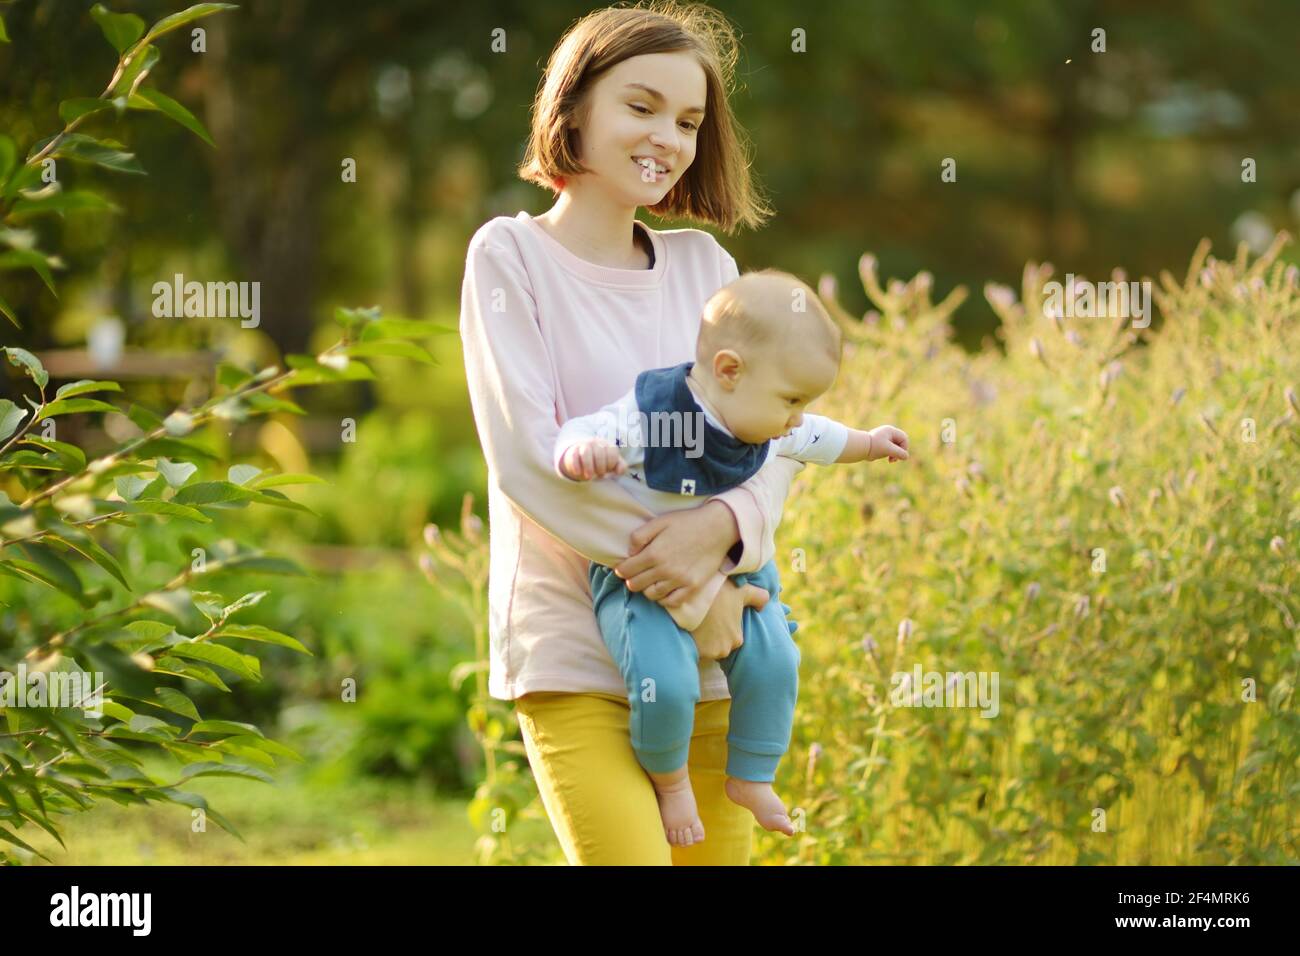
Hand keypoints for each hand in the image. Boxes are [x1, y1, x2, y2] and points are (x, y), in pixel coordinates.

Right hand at [559, 438, 626, 480]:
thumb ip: (621, 466)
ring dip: (588, 466)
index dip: (611, 464)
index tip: (608, 470)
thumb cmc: (601, 462)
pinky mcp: (573, 450)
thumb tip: (619, 471)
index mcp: (607, 444)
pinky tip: (578, 473)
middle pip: (599, 453)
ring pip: (586, 453)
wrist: (581, 456)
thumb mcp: (612, 463)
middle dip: (600, 467)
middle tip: (599, 474)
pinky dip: (576, 466)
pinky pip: (573, 456)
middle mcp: (596, 442)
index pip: (612, 452)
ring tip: (589, 477)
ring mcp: (583, 445)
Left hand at [615, 500, 736, 605]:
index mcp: (653, 553)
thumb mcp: (659, 522)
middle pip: (636, 585)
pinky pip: (671, 602)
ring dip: (645, 589)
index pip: (626, 570)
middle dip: (631, 580)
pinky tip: (663, 590)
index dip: (621, 570)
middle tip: (633, 576)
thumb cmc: (687, 522)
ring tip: (648, 582)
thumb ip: (639, 536)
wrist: (717, 528)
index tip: (622, 569)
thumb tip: (629, 553)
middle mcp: (664, 570)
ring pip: (651, 595)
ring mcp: (679, 581)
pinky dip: (663, 599)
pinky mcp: (692, 587)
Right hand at [690, 577, 770, 660]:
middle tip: (704, 616)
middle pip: (718, 643)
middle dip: (713, 633)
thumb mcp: (741, 590)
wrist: (688, 597)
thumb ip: (758, 597)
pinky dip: (691, 640)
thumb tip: (764, 604)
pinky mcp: (694, 652)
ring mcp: (708, 652)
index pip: (730, 636)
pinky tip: (688, 627)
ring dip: (702, 637)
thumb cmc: (718, 593)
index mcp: (737, 638)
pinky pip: (694, 648)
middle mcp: (726, 649)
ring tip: (695, 621)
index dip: (722, 625)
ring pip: (706, 646)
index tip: (714, 615)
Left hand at [867, 425, 908, 462]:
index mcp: (890, 430)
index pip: (904, 438)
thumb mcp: (888, 450)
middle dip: (898, 452)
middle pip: (900, 443)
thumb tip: (906, 457)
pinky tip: (884, 458)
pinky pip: (888, 449)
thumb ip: (899, 453)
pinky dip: (888, 454)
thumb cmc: (874, 447)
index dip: (904, 447)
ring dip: (894, 454)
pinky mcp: (879, 444)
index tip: (898, 455)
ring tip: (890, 460)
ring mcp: (883, 438)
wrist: (859, 447)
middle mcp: (887, 433)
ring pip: (895, 447)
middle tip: (893, 460)